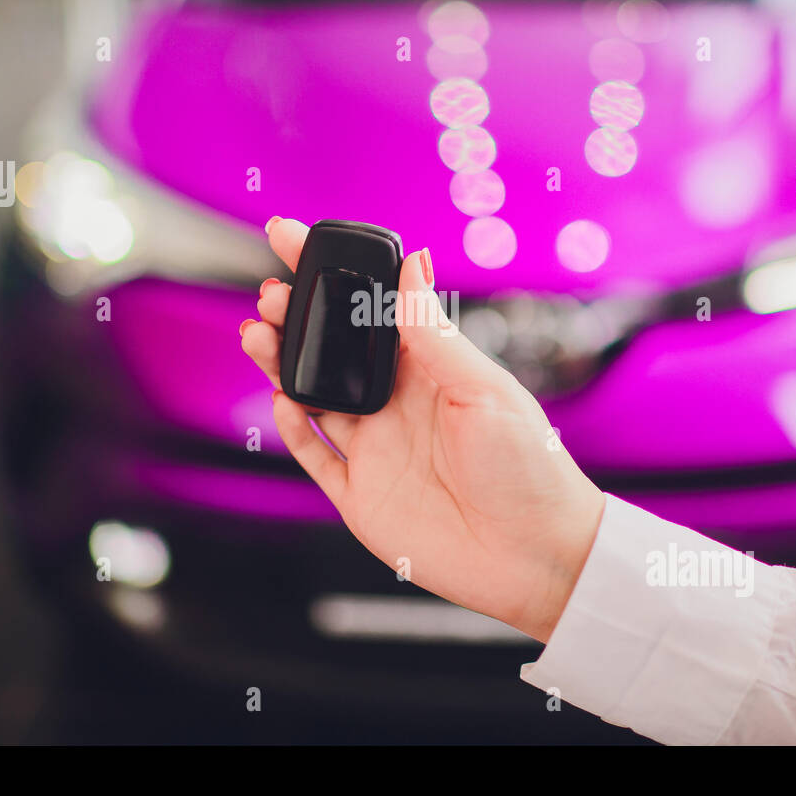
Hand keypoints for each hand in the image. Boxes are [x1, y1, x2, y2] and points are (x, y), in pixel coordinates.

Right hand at [240, 217, 605, 641]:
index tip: (292, 238)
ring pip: (312, 397)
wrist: (538, 557)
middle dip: (296, 317)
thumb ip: (435, 334)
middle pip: (331, 353)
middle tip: (271, 294)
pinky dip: (291, 428)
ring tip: (258, 332)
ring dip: (281, 364)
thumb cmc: (530, 468)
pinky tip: (281, 400)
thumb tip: (413, 263)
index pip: (369, 312)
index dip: (331, 275)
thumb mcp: (484, 390)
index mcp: (430, 370)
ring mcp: (376, 450)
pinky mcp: (361, 496)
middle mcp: (397, 405)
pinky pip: (314, 457)